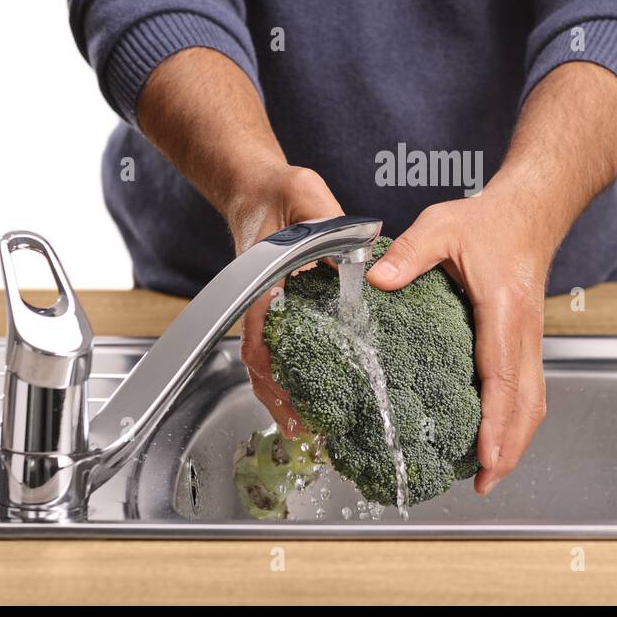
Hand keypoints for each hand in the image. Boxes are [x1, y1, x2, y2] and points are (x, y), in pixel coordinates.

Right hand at [230, 165, 344, 436]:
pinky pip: (280, 349)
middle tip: (303, 425)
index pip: (258, 325)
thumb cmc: (281, 194)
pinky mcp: (280, 311)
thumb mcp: (307, 198)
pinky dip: (290, 377)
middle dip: (277, 393)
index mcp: (261, 276)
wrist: (258, 189)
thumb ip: (329, 224)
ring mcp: (266, 307)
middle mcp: (259, 298)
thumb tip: (358, 254)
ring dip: (282, 394)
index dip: (268, 360)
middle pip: (258, 357)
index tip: (283, 387)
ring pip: (265, 360)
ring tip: (307, 427)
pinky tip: (310, 399)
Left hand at [364, 62, 616, 496]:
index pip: (502, 375)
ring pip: (533, 400)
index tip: (486, 455)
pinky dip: (515, 419)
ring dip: (516, 439)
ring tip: (490, 473)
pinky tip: (494, 436)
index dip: (495, 420)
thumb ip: (409, 254)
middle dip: (510, 446)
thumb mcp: (442, 226)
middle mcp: (523, 330)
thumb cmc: (489, 221)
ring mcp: (529, 337)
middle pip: (526, 401)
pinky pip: (527, 388)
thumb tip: (374, 280)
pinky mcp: (524, 340)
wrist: (531, 210)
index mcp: (504, 308)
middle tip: (486, 482)